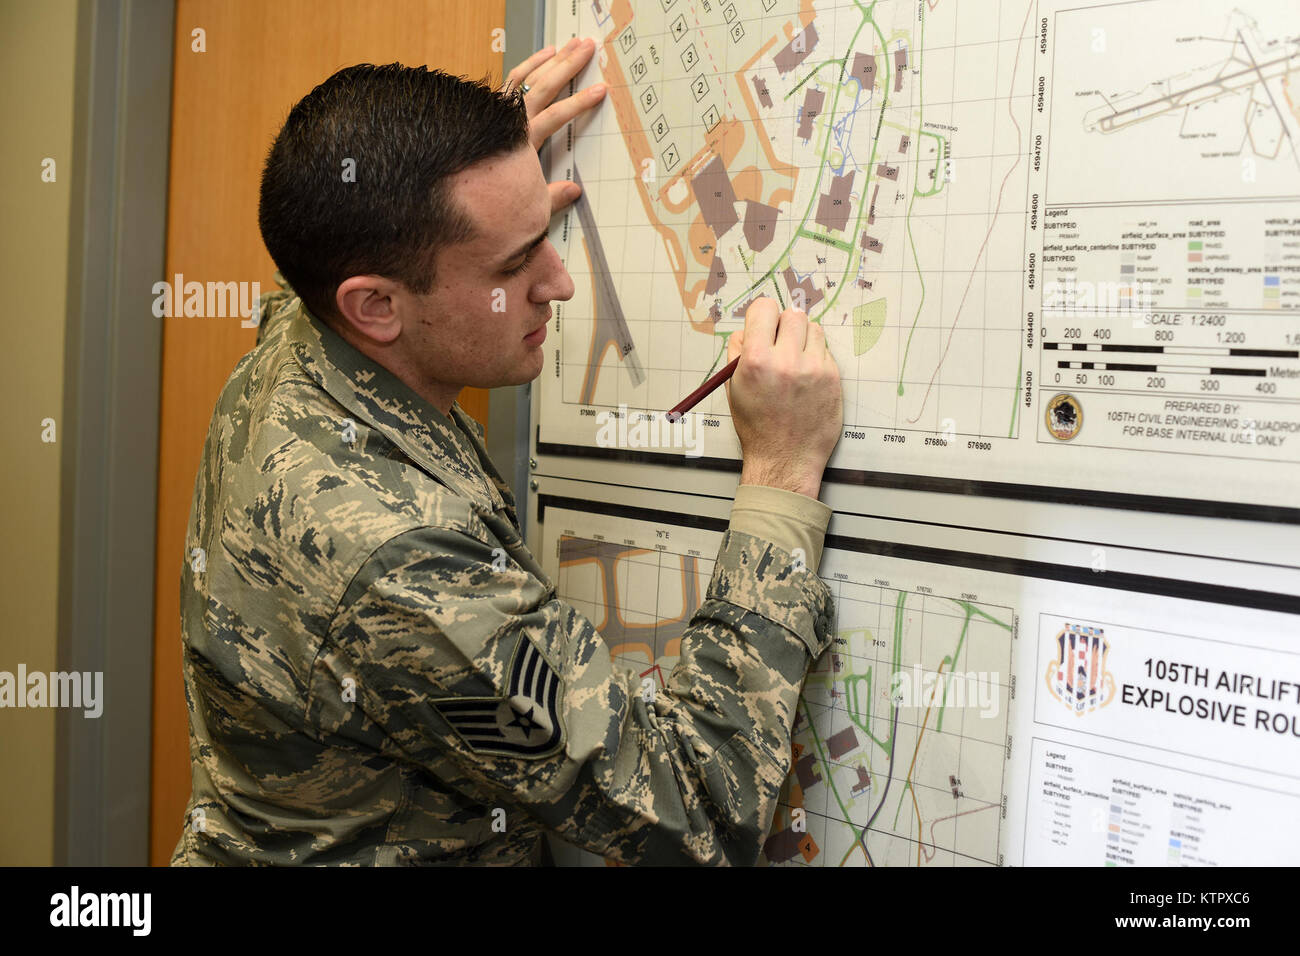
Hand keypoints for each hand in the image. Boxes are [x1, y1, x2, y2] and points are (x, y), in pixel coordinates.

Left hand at [504, 38, 607, 215]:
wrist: (456, 202)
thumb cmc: (487, 204)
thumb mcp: (529, 208)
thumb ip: (553, 196)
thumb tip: (573, 190)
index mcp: (522, 142)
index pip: (556, 115)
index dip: (579, 102)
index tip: (598, 91)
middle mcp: (509, 122)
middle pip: (542, 86)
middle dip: (567, 65)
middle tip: (586, 48)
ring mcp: (497, 114)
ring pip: (524, 78)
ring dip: (546, 60)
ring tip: (564, 46)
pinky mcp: (487, 113)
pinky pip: (507, 84)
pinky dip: (523, 69)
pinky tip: (534, 62)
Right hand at [725, 298, 841, 498]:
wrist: (785, 458)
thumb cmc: (757, 426)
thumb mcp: (734, 388)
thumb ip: (738, 352)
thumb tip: (748, 329)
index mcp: (757, 360)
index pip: (764, 308)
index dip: (762, 315)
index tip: (763, 324)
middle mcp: (787, 360)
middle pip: (792, 314)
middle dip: (784, 326)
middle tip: (780, 344)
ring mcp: (814, 368)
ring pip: (813, 329)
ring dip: (803, 339)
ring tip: (794, 362)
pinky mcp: (833, 378)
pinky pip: (825, 351)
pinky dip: (816, 358)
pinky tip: (806, 378)